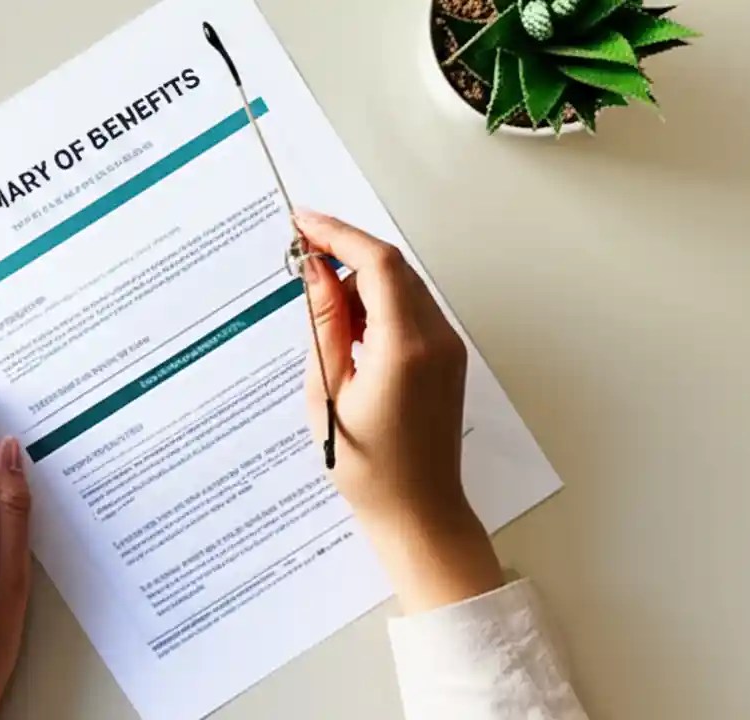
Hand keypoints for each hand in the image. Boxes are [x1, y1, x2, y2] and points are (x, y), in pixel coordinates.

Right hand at [295, 210, 502, 613]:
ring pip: (402, 286)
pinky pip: (411, 311)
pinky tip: (348, 331)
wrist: (419, 510)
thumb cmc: (366, 465)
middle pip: (392, 267)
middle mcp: (436, 338)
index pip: (377, 263)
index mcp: (404, 347)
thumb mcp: (327, 392)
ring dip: (360, 281)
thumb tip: (316, 271)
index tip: (302, 222)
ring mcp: (448, 347)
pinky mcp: (448, 357)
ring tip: (322, 312)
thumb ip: (324, 325)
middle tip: (301, 255)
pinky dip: (377, 305)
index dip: (338, 233)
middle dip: (346, 253)